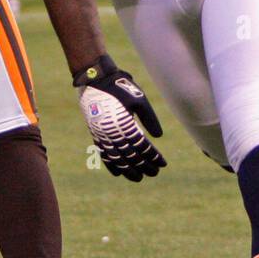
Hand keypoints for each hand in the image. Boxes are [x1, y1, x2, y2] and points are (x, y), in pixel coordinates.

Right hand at [73, 54, 165, 181]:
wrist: (95, 79)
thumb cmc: (120, 87)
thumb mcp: (139, 100)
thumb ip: (149, 118)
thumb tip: (159, 136)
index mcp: (125, 124)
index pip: (142, 147)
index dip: (153, 157)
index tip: (163, 164)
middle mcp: (113, 133)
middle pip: (131, 156)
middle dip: (144, 166)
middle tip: (155, 173)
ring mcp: (102, 135)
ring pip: (116, 159)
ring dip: (128, 170)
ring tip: (138, 178)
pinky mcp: (95, 134)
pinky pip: (103, 154)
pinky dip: (111, 165)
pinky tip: (118, 173)